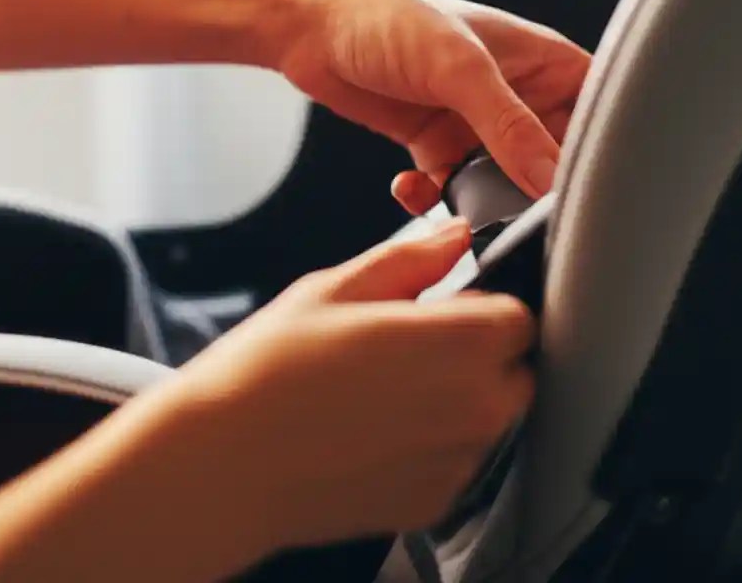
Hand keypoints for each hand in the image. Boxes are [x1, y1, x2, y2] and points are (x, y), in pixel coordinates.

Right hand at [172, 219, 534, 547]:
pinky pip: (456, 463)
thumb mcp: (335, 289)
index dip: (481, 307)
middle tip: (408, 351)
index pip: (519, 316)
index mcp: (462, 342)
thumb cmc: (268, 372)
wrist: (221, 464)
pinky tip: (374, 435)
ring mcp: (459, 462)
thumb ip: (412, 260)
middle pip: (513, 370)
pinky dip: (431, 448)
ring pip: (487, 420)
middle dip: (476, 356)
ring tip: (382, 395)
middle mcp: (477, 407)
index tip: (444, 310)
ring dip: (456, 403)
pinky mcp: (435, 503)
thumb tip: (455, 237)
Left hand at [277, 0, 590, 214]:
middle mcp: (515, 93)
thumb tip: (548, 181)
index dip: (598, 152)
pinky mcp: (436, 144)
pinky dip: (433, 197)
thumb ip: (508, 127)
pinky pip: (451, 187)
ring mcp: (475, 121)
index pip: (597, 112)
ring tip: (456, 203)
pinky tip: (410, 186)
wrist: (310, 24)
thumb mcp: (459, 68)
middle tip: (515, 212)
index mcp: (541, 60)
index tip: (581, 190)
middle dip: (532, 188)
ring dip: (478, 199)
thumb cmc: (389, 16)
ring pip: (501, 181)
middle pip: (551, 157)